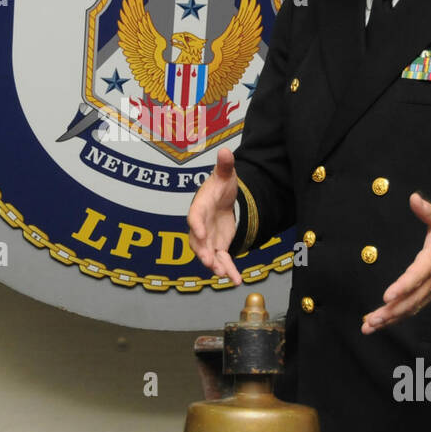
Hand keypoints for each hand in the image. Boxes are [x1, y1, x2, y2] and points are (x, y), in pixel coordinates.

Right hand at [187, 147, 242, 284]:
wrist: (222, 200)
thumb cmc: (220, 186)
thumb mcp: (225, 175)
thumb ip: (225, 166)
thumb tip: (225, 151)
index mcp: (200, 207)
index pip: (194, 216)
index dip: (195, 225)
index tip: (199, 232)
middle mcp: (200, 226)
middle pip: (198, 241)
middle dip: (202, 252)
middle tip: (208, 262)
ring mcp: (208, 239)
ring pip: (209, 255)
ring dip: (216, 266)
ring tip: (223, 275)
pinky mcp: (218, 247)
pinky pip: (222, 261)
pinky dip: (228, 271)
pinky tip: (236, 280)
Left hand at [362, 193, 430, 334]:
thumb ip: (428, 211)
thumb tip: (414, 198)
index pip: (416, 276)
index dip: (403, 287)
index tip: (387, 296)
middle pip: (410, 300)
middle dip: (390, 311)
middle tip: (371, 320)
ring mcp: (430, 292)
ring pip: (409, 308)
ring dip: (389, 319)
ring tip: (369, 326)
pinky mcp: (427, 297)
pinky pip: (411, 310)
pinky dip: (395, 319)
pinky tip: (378, 324)